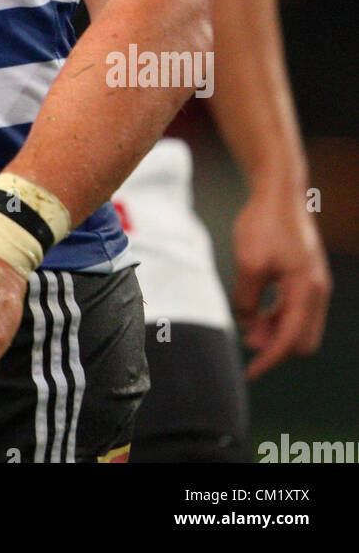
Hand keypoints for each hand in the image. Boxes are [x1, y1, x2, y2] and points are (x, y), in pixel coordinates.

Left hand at [231, 182, 331, 379]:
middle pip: (302, 339)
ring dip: (276, 333)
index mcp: (306, 289)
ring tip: (248, 329)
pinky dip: (280, 317)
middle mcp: (317, 290)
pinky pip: (298, 309)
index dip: (270, 358)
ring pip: (301, 325)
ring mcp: (315, 283)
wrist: (278, 192)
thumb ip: (247, 298)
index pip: (291, 338)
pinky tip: (258, 313)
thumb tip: (247, 322)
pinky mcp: (307, 276)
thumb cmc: (263, 223)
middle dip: (276, 348)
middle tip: (247, 344)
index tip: (251, 372)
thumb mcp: (248, 263)